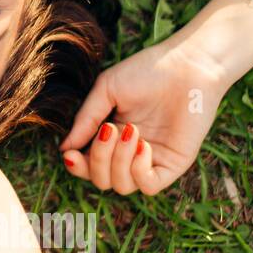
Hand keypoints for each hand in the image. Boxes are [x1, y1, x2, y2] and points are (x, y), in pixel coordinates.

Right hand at [59, 37, 230, 194]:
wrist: (187, 65)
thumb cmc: (147, 71)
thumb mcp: (106, 90)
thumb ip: (85, 119)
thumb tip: (64, 148)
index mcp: (112, 137)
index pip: (88, 166)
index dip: (76, 165)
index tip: (69, 153)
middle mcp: (130, 153)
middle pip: (102, 180)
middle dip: (97, 160)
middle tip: (109, 130)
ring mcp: (152, 160)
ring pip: (122, 186)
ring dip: (118, 161)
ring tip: (130, 131)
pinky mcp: (173, 164)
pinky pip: (148, 186)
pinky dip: (139, 171)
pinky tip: (142, 146)